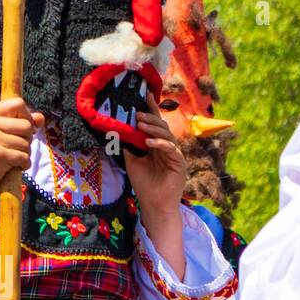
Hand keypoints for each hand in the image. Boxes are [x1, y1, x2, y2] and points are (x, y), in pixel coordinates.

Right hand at [0, 97, 42, 256]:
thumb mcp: (2, 134)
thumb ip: (22, 123)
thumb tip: (41, 117)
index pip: (18, 103)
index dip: (26, 116)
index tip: (21, 129)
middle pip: (27, 124)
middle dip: (27, 139)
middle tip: (13, 148)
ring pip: (27, 143)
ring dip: (24, 154)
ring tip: (10, 158)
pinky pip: (24, 157)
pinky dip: (23, 165)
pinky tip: (12, 167)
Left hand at [124, 101, 187, 223]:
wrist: (153, 203)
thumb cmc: (144, 183)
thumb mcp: (132, 161)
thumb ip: (129, 145)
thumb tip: (119, 129)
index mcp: (157, 145)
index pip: (155, 124)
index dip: (151, 110)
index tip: (145, 95)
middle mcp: (167, 147)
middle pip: (162, 127)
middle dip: (150, 118)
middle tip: (137, 114)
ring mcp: (175, 155)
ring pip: (167, 135)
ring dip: (153, 128)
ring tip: (140, 123)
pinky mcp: (179, 163)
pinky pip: (171, 149)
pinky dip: (160, 143)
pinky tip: (148, 142)